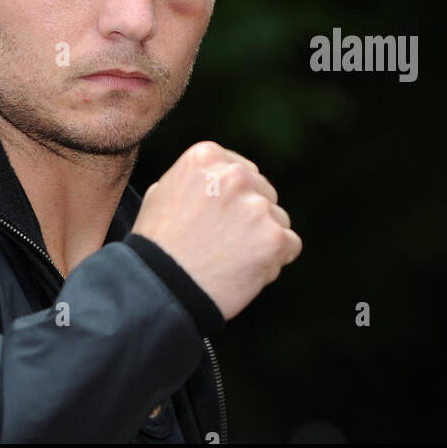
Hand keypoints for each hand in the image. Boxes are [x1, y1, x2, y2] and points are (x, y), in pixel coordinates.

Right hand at [133, 141, 301, 320]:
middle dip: (250, 218)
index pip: (243, 172)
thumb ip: (197, 179)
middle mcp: (235, 175)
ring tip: (228, 261)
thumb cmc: (157, 247)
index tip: (215, 221)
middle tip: (221, 245)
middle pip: (263, 194)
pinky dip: (274, 261)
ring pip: (278, 220)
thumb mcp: (163, 194)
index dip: (233, 201)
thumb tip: (221, 174)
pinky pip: (290, 246)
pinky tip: (244, 272)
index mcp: (207, 157)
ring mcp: (257, 206)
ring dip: (262, 240)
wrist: (160, 290)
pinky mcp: (275, 238)